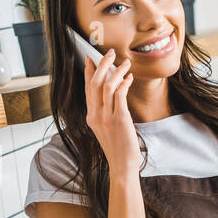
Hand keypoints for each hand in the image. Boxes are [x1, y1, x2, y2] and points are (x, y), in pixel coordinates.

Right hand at [83, 48, 137, 175]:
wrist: (122, 165)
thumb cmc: (117, 148)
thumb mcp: (106, 129)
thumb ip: (105, 113)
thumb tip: (113, 96)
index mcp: (91, 117)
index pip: (87, 90)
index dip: (89, 72)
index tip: (91, 59)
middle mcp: (96, 115)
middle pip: (95, 83)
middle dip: (102, 65)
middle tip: (110, 52)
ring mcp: (106, 117)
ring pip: (107, 86)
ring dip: (116, 71)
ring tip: (125, 62)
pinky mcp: (119, 119)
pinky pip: (120, 95)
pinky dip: (125, 83)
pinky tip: (130, 77)